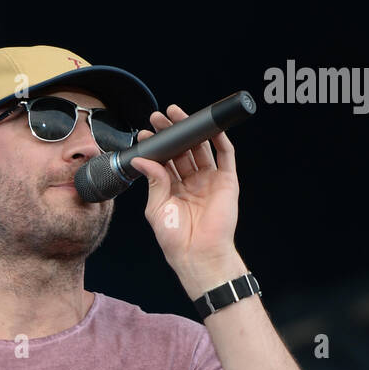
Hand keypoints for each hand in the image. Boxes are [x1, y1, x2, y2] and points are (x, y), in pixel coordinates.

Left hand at [130, 104, 241, 289]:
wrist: (198, 254)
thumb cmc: (176, 238)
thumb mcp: (157, 207)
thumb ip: (153, 181)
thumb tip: (141, 159)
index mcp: (173, 189)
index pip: (165, 161)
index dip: (156, 146)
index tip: (144, 133)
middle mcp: (192, 183)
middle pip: (182, 151)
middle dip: (171, 133)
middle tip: (158, 118)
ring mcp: (210, 181)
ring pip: (201, 148)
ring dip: (191, 131)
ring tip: (177, 115)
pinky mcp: (227, 182)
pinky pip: (226, 156)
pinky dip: (220, 139)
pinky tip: (209, 127)